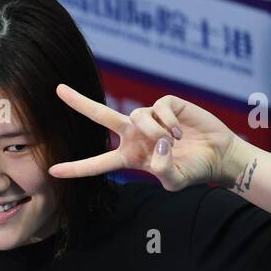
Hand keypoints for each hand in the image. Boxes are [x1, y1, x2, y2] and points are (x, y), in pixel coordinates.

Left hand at [47, 86, 246, 190]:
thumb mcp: (176, 181)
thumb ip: (164, 171)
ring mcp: (149, 118)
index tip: (52, 170)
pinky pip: (158, 108)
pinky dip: (168, 121)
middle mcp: (134, 135)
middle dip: (80, 102)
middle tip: (58, 90)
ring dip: (154, 130)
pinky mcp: (166, 104)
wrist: (218, 155)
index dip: (76, 168)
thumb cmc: (195, 170)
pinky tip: (179, 131)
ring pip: (137, 116)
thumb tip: (158, 147)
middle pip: (101, 116)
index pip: (97, 163)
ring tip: (172, 141)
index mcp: (130, 157)